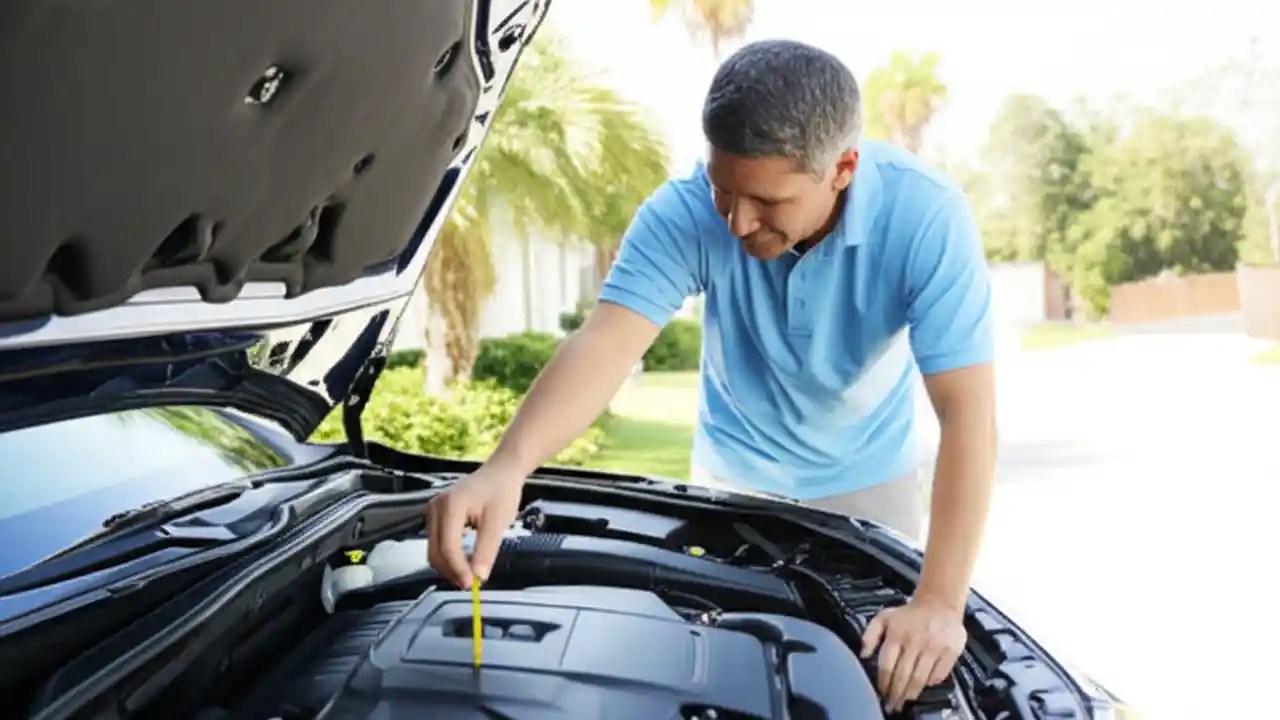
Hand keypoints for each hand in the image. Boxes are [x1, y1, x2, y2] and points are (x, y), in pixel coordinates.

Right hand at [424, 464, 524, 588]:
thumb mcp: (498, 521)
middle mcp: (436, 507)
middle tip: (472, 583)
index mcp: (451, 505)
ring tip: (470, 574)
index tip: (471, 584)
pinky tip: (464, 562)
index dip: (458, 569)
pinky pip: (436, 544)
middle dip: (452, 571)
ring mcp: (433, 511)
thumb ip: (487, 550)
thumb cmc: (501, 491)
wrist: (500, 473)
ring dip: (449, 567)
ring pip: (433, 550)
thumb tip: (478, 575)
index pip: (448, 546)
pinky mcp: (435, 516)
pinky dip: (448, 557)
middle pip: (436, 551)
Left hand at [860, 594, 966, 712]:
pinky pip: (938, 675)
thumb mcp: (884, 618)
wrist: (939, 602)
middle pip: (902, 676)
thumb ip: (869, 635)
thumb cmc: (909, 614)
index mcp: (896, 634)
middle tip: (892, 705)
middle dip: (895, 694)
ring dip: (910, 693)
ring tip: (905, 700)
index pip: (886, 666)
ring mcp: (933, 647)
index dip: (883, 683)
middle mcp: (915, 641)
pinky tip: (923, 685)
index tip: (881, 692)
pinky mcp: (950, 651)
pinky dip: (930, 683)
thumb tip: (862, 655)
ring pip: (919, 679)